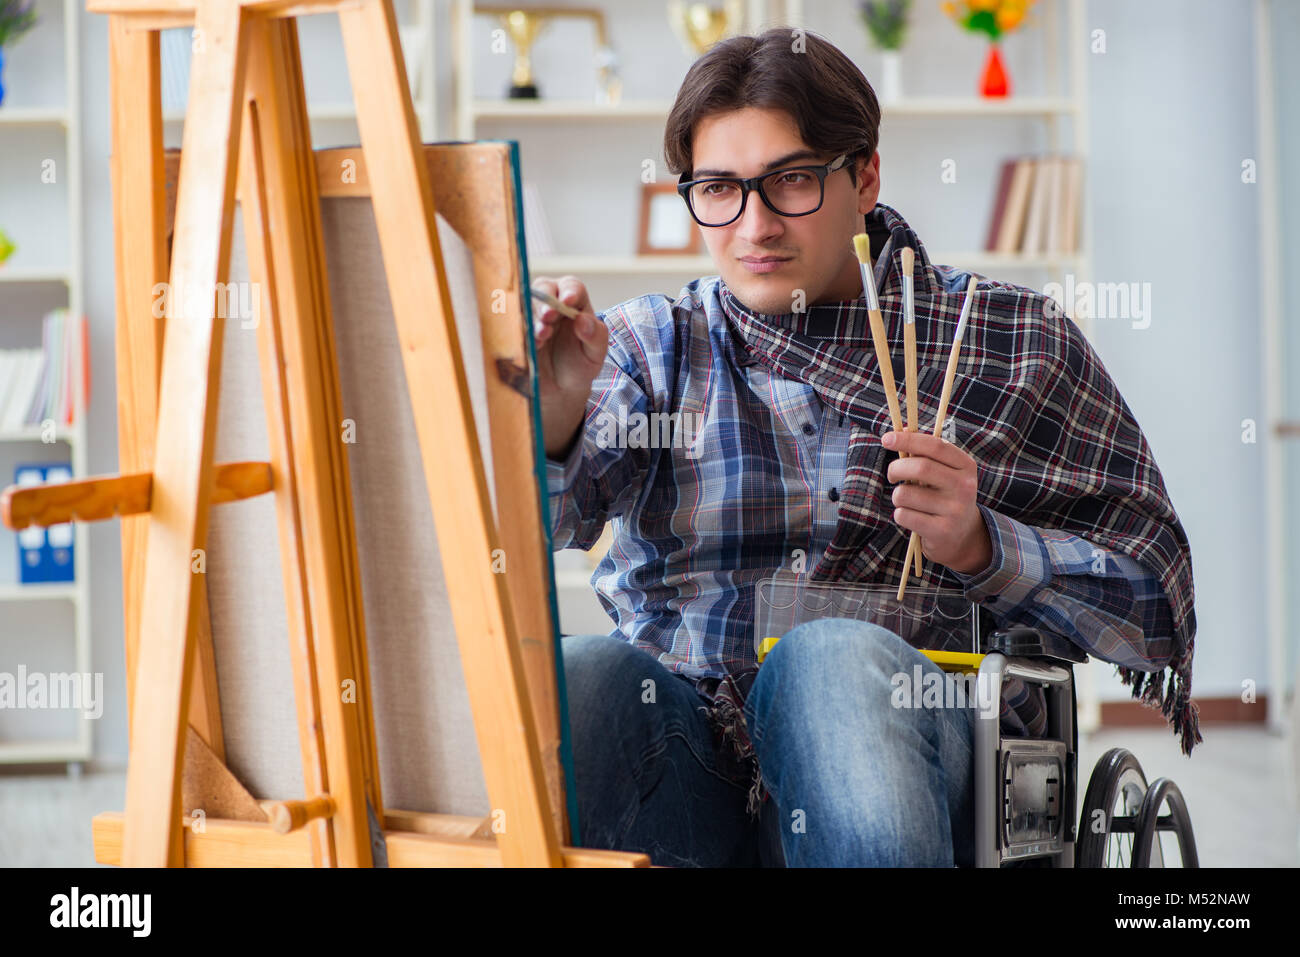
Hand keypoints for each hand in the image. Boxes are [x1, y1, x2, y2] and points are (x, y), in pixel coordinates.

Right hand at [532, 276, 606, 456]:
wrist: (559, 388)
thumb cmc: (579, 364)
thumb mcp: (594, 354)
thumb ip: (595, 336)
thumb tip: (583, 321)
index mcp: (575, 303)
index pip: (572, 287)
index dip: (569, 291)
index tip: (568, 301)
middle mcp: (551, 304)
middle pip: (545, 288)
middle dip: (546, 302)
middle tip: (549, 316)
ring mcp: (531, 315)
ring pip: (526, 303)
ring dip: (533, 318)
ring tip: (542, 336)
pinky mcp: (516, 329)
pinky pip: (511, 323)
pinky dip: (519, 331)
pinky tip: (531, 345)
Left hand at [882, 430, 991, 575]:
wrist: (963, 537)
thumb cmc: (945, 497)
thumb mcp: (943, 473)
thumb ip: (924, 453)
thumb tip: (901, 429)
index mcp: (966, 466)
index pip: (935, 446)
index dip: (908, 439)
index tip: (886, 439)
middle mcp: (964, 487)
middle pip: (919, 468)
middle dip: (896, 468)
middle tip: (891, 475)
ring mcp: (954, 510)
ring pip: (905, 494)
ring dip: (897, 496)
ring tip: (907, 501)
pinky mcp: (941, 531)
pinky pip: (903, 515)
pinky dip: (900, 514)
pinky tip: (912, 517)